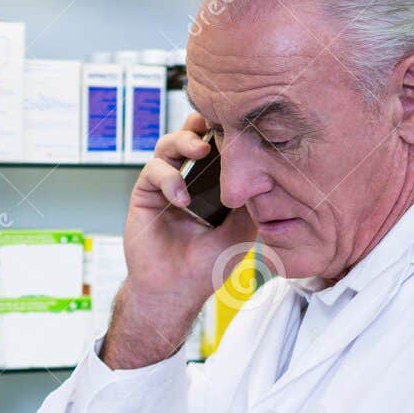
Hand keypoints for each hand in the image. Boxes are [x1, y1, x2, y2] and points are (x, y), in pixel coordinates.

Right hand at [104, 116, 258, 369]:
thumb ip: (251, 199)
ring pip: (169, 145)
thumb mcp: (243, 230)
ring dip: (184, 141)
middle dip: (201, 125)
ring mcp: (166, 184)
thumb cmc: (210, 265)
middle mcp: (188, 179)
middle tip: (214, 125)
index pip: (217, 146)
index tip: (238, 123)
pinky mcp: (146, 194)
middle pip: (191, 135)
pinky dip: (169, 177)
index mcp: (212, 184)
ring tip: (200, 150)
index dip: (224, 131)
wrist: (176, 289)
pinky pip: (154, 171)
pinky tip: (182, 198)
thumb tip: (267, 167)